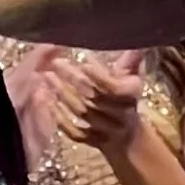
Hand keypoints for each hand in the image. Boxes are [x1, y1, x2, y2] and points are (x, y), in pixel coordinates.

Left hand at [55, 47, 150, 163]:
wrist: (129, 139)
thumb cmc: (126, 100)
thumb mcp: (131, 80)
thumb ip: (131, 61)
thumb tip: (137, 42)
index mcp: (130, 96)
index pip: (113, 87)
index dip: (99, 76)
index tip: (84, 61)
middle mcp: (120, 115)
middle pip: (95, 97)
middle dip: (75, 79)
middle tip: (57, 63)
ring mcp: (106, 130)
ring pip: (83, 112)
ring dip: (64, 94)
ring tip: (47, 78)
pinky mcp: (92, 141)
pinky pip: (76, 132)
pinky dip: (61, 118)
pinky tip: (48, 102)